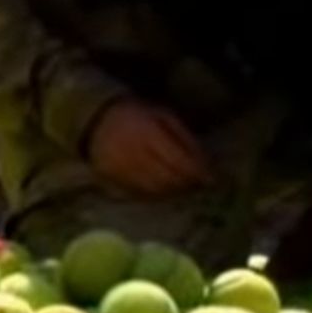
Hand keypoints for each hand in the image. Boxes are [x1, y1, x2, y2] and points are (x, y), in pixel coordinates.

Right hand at [84, 99, 214, 194]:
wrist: (99, 122)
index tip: (212, 177)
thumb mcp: (165, 117)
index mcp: (148, 134)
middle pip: (168, 179)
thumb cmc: (140, 117)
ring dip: (175, 191)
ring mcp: (121, 171)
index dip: (197, 172)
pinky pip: (141, 196)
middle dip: (188, 184)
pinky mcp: (113, 183)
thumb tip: (207, 162)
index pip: (178, 161)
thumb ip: (185, 139)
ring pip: (155, 191)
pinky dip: (158, 196)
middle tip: (201, 183)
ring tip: (187, 185)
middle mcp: (133, 155)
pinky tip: (168, 189)